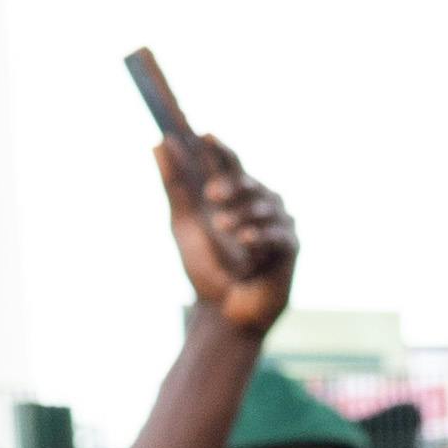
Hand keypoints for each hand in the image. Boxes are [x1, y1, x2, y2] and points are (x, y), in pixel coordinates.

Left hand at [160, 129, 296, 335]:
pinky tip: (245, 241)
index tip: (205, 136)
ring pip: (265, 205)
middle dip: (231, 185)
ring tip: (223, 228)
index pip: (228, 162)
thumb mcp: (183, 223)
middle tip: (211, 195)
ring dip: (242, 214)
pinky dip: (260, 235)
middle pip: (249, 181)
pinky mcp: (289, 248)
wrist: (223, 312)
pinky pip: (277, 234)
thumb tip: (158, 143)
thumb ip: (174, 185)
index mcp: (235, 195)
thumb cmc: (207, 267)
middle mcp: (259, 204)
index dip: (218, 149)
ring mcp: (277, 224)